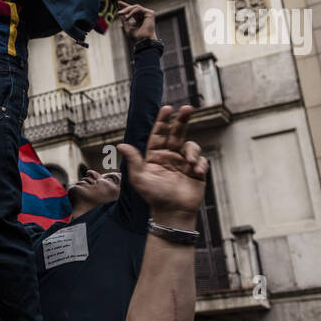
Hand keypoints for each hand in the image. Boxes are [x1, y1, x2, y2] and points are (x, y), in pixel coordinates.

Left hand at [118, 2, 155, 40]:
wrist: (142, 42)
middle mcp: (144, 16)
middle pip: (134, 7)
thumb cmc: (136, 38)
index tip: (118, 3)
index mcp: (139, 19)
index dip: (125, 6)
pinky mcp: (150, 13)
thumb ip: (124, 20)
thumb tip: (120, 13)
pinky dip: (132, 11)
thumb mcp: (127, 27)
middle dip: (125, 7)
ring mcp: (148, 14)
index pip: (132, 11)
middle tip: (118, 11)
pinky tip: (128, 16)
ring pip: (136, 7)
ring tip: (121, 14)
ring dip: (127, 10)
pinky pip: (139, 8)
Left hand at [119, 105, 207, 227]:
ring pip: (191, 146)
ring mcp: (183, 163)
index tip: (167, 108)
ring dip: (192, 151)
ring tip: (190, 164)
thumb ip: (133, 160)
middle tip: (188, 108)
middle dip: (182, 120)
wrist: (173, 212)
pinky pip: (201, 160)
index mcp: (155, 156)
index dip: (163, 121)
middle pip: (177, 133)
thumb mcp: (139, 178)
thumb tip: (120, 144)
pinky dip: (200, 164)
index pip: (158, 134)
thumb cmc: (153, 196)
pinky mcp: (196, 171)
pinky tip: (196, 173)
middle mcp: (169, 157)